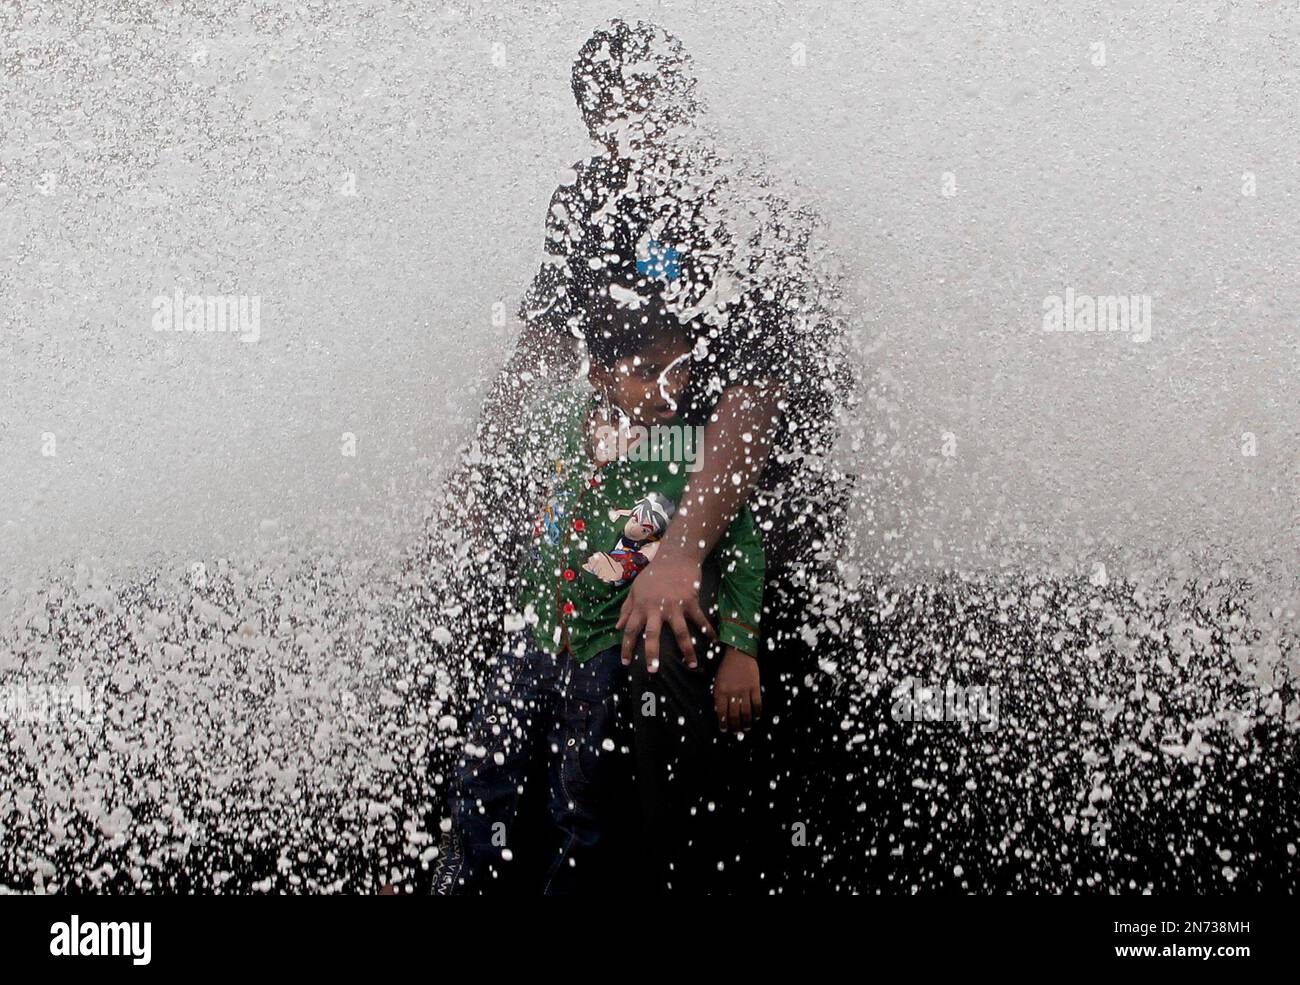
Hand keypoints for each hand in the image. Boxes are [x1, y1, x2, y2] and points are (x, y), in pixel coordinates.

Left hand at [616, 553, 716, 671]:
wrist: (675, 556)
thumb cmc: (653, 574)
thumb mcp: (635, 589)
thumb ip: (626, 609)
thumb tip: (617, 627)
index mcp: (641, 606)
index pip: (630, 630)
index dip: (626, 647)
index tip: (625, 663)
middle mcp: (656, 608)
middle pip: (652, 635)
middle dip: (652, 654)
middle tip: (653, 671)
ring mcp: (674, 606)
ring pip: (680, 633)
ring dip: (687, 650)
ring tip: (693, 666)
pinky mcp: (690, 601)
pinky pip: (700, 620)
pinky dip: (708, 631)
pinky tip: (713, 642)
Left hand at [714, 647, 760, 731]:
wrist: (739, 653)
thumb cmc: (726, 668)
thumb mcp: (717, 681)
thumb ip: (718, 696)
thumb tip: (721, 713)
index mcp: (720, 691)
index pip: (721, 713)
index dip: (723, 724)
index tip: (724, 730)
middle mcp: (732, 693)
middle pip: (734, 715)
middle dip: (735, 726)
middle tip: (736, 733)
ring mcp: (744, 690)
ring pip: (746, 712)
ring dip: (746, 723)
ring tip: (746, 728)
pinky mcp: (755, 687)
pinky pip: (757, 704)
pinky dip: (757, 712)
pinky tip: (756, 717)